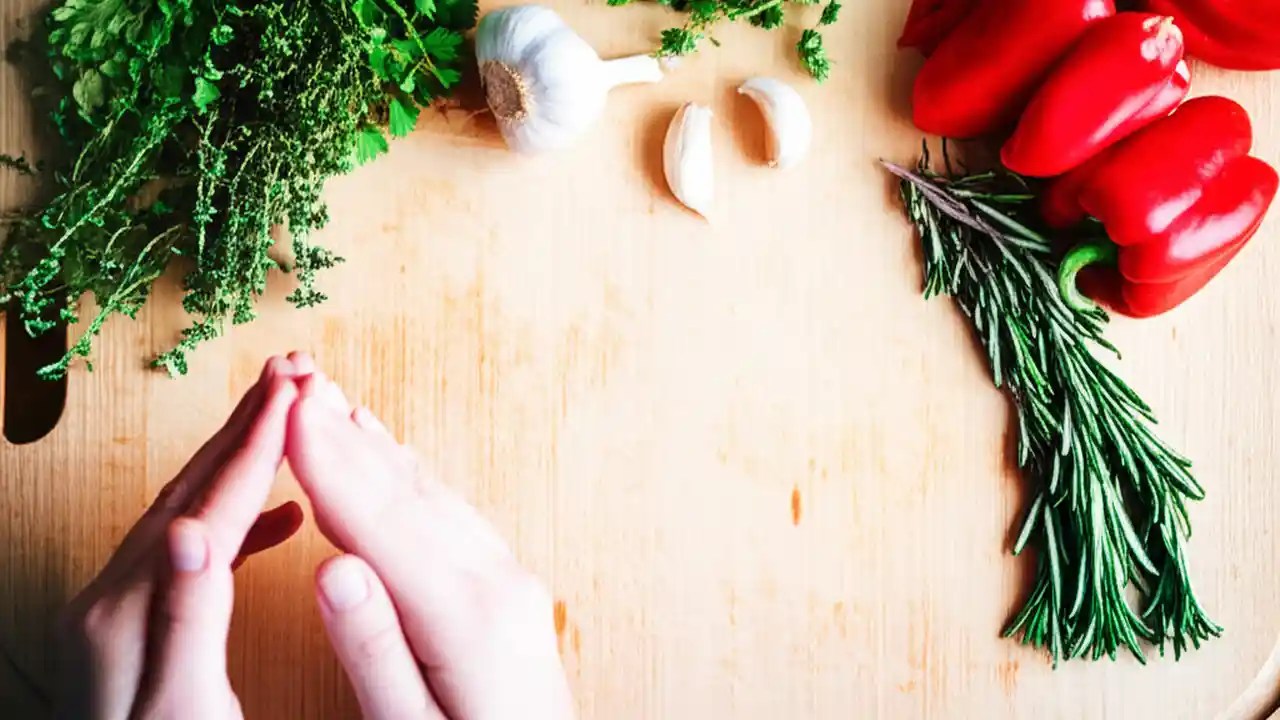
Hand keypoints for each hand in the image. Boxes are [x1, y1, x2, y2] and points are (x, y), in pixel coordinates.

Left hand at [55, 357, 304, 718]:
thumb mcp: (183, 707)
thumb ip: (185, 618)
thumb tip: (191, 527)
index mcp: (131, 608)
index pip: (208, 503)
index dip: (257, 441)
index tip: (297, 387)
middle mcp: (116, 594)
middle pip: (192, 486)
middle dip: (246, 424)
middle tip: (293, 370)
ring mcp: (122, 605)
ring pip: (191, 506)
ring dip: (240, 459)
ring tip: (288, 420)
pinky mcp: (138, 622)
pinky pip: (192, 545)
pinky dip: (236, 517)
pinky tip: (274, 517)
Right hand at [286, 368, 574, 719]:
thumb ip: (375, 649)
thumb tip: (332, 568)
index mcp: (468, 619)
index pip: (383, 525)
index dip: (330, 464)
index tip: (287, 411)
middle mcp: (496, 583)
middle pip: (407, 495)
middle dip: (346, 436)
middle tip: (298, 377)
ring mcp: (509, 579)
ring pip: (431, 496)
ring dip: (375, 447)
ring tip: (329, 401)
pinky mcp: (509, 585)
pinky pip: (452, 515)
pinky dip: (411, 478)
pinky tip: (388, 454)